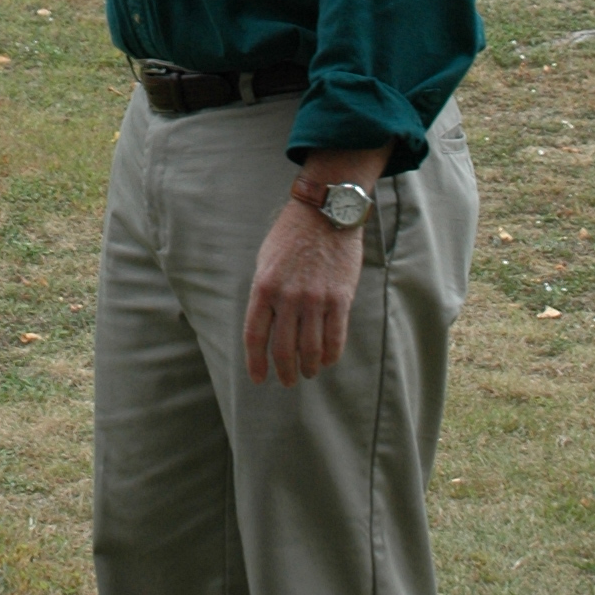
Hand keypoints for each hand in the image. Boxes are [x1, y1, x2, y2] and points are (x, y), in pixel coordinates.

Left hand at [244, 205, 365, 386]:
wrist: (325, 213)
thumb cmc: (291, 237)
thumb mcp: (265, 262)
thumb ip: (265, 295)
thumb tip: (267, 327)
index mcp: (263, 287)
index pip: (255, 336)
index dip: (256, 363)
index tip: (259, 378)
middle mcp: (287, 297)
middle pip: (283, 349)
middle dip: (285, 371)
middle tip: (288, 381)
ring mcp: (315, 299)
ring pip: (310, 350)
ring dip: (309, 367)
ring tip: (308, 372)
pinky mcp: (340, 299)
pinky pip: (335, 338)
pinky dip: (330, 355)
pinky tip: (327, 360)